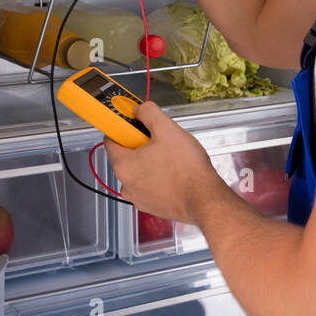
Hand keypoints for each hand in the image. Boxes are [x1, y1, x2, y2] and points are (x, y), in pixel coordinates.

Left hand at [102, 101, 224, 224]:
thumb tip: (140, 110)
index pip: (111, 139)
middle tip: (161, 141)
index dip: (124, 127)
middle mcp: (127, 184)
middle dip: (142, 145)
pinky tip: (175, 172)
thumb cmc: (187, 170)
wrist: (205, 199)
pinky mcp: (152, 206)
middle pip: (127, 155)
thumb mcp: (167, 128)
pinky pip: (149, 185)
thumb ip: (148, 113)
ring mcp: (139, 198)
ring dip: (151, 162)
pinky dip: (158, 177)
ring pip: (139, 171)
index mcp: (124, 165)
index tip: (134, 123)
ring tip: (171, 158)